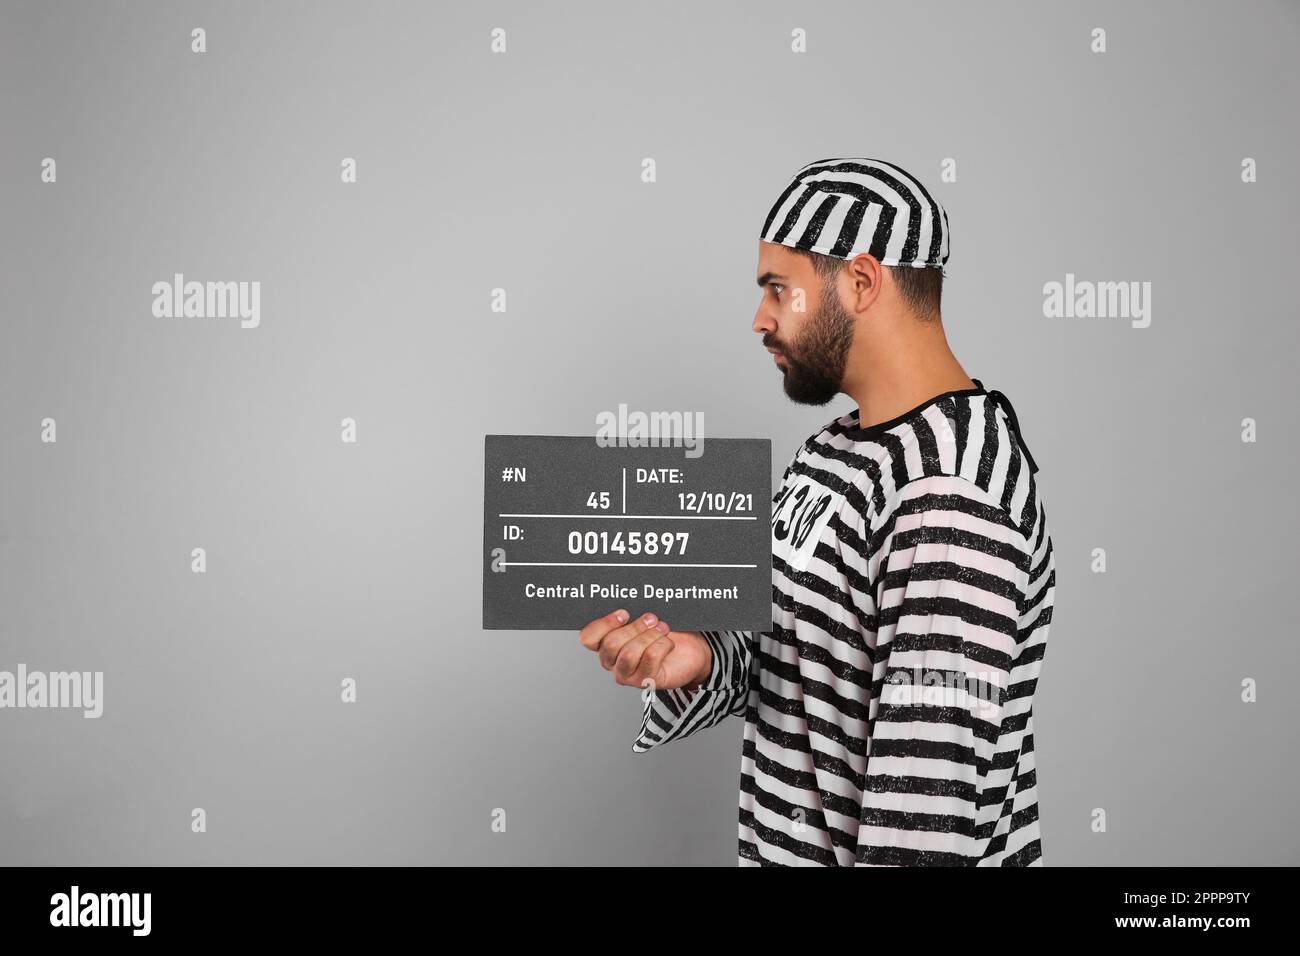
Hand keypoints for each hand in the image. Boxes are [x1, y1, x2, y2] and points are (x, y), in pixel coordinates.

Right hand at [578, 609, 711, 691]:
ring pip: (629, 653)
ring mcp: (627, 674)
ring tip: (662, 629)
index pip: (588, 638)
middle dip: (635, 627)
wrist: (690, 651)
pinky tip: (668, 643)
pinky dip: (662, 644)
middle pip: (611, 644)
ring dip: (649, 636)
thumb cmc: (662, 634)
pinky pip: (650, 658)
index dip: (604, 624)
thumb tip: (629, 603)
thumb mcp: (643, 619)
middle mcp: (612, 662)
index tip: (624, 613)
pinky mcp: (646, 681)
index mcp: (605, 644)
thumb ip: (630, 615)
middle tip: (652, 618)